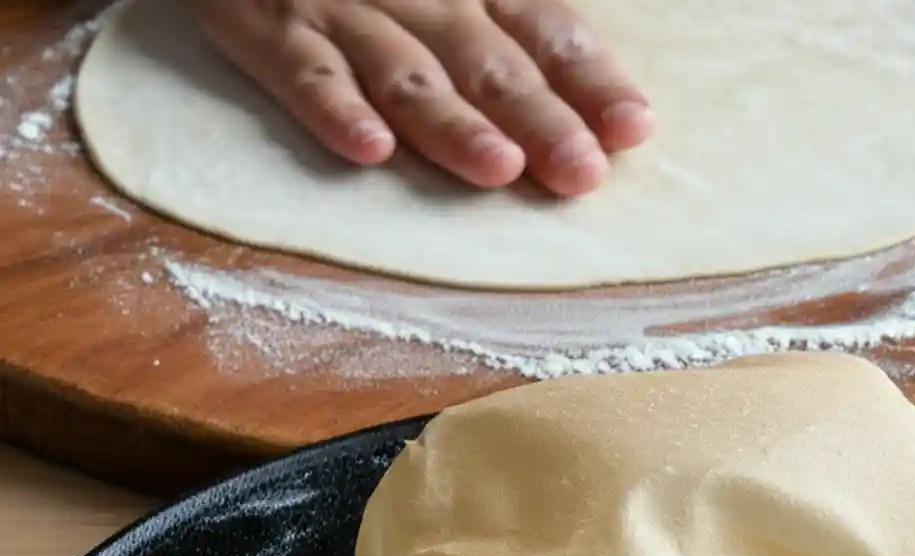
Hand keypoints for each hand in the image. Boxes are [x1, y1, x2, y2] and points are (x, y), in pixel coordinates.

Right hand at [197, 0, 653, 196]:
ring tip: (497, 167)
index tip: (633, 128)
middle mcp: (424, 1)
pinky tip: (369, 149)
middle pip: (491, 66)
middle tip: (581, 172)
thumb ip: (517, 25)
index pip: (549, 33)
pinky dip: (335, 110)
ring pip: (410, 77)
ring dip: (454, 124)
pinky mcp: (275, 30)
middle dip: (540, 120)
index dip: (592, 82)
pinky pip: (307, 74)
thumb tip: (595, 101)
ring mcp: (348, 14)